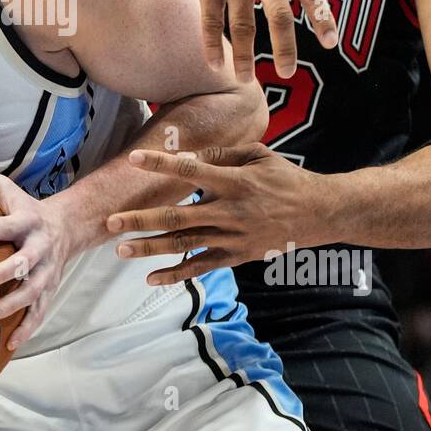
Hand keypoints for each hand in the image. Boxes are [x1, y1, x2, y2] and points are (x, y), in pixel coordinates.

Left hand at [0, 154, 77, 351]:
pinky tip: (9, 345)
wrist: (68, 225)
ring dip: (13, 304)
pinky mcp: (49, 289)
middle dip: (1, 273)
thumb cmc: (24, 207)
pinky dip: (27, 328)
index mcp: (27, 220)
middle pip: (23, 261)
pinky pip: (40, 312)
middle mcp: (40, 246)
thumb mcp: (4, 188)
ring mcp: (47, 271)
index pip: (7, 225)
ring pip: (33, 291)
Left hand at [105, 144, 335, 284]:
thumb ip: (223, 153)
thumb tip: (188, 154)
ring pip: (185, 244)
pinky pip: (202, 266)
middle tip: (111, 221)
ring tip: (121, 249)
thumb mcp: (258, 155)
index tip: (133, 160)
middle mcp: (230, 210)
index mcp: (234, 181)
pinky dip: (177, 274)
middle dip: (142, 219)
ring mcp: (233, 237)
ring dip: (151, 247)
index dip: (161, 164)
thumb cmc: (285, 178)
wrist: (319, 213)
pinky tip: (152, 277)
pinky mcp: (237, 256)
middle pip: (178, 216)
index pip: (190, 169)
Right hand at [158, 0, 344, 82]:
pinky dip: (211, 42)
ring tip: (245, 79)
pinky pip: (209, 17)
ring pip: (241, 22)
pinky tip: (215, 63)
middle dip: (285, 46)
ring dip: (244, 55)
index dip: (322, 17)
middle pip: (277, 13)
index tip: (332, 43)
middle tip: (288, 72)